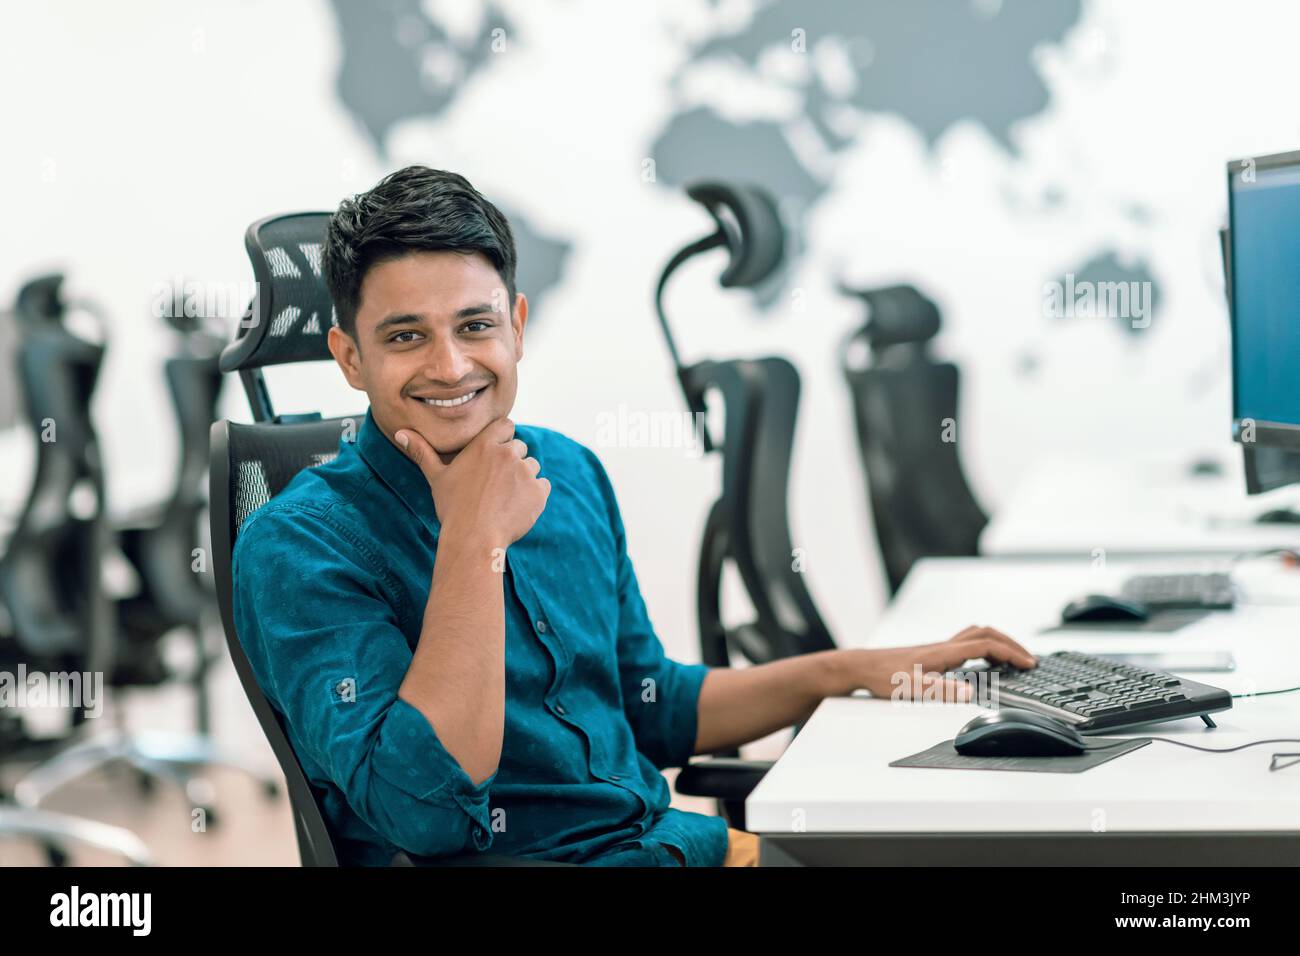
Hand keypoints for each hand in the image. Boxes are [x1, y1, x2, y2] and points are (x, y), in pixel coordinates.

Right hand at [394, 417, 549, 548]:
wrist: (473, 539)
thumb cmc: (452, 508)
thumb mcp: (436, 477)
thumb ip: (422, 452)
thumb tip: (400, 432)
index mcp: (484, 445)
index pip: (506, 425)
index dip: (502, 439)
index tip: (494, 456)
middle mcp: (508, 453)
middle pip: (520, 448)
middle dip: (511, 462)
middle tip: (495, 485)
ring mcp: (526, 472)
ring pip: (532, 467)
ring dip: (523, 479)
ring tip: (503, 498)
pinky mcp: (539, 492)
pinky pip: (543, 486)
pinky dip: (534, 496)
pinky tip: (516, 508)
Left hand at [849, 625, 1035, 700]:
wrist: (861, 667)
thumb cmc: (883, 677)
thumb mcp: (913, 688)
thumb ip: (942, 690)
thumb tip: (970, 690)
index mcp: (944, 652)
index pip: (986, 644)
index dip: (1011, 652)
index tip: (1030, 663)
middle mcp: (943, 646)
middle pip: (985, 633)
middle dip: (1011, 644)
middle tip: (1028, 658)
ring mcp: (938, 648)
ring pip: (975, 635)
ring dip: (998, 642)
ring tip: (1012, 658)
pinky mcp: (932, 653)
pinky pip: (965, 643)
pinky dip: (982, 647)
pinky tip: (982, 662)